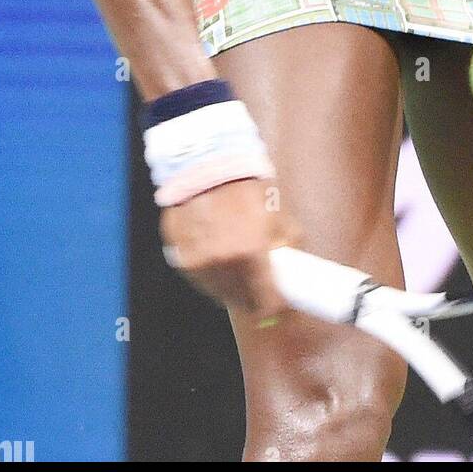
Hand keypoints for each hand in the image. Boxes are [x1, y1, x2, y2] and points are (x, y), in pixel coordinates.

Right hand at [159, 176, 302, 320]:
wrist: (205, 165)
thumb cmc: (246, 186)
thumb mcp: (278, 214)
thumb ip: (288, 245)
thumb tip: (293, 269)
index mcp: (250, 255)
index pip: (266, 304)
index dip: (276, 306)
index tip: (280, 304)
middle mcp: (222, 265)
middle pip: (241, 302)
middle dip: (254, 297)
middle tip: (261, 286)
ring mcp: (197, 264)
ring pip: (218, 293)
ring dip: (231, 286)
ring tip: (237, 264)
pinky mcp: (179, 258)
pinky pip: (199, 277)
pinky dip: (209, 272)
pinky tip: (216, 253)